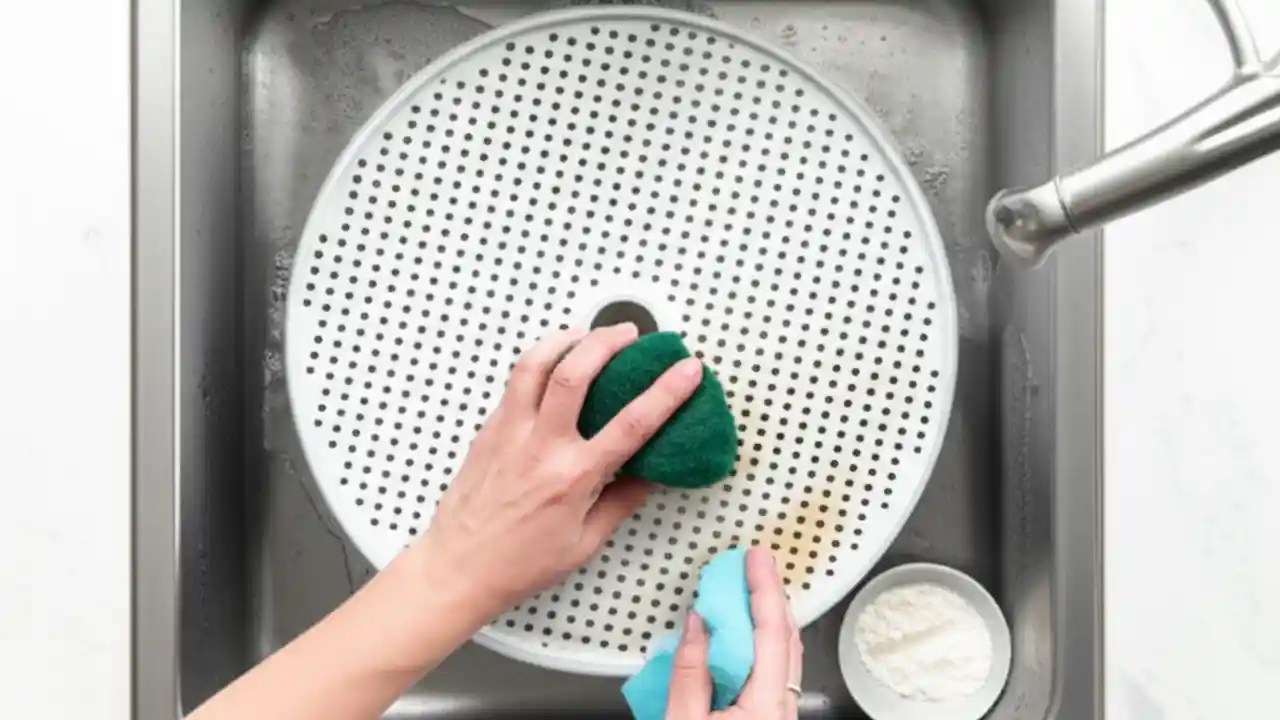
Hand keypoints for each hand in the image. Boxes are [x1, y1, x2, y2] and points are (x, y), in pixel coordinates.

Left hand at [411, 323, 704, 618]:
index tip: (688, 368)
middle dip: (608, 342)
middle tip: (631, 333)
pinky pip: (515, 382)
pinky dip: (538, 361)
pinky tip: (552, 361)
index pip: (632, 423)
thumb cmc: (518, 563)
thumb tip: (650, 474)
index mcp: (573, 477)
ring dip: (566, 339)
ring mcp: (510, 433)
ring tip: (588, 332)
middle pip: (575, 373)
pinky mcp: (489, 429)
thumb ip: (622, 502)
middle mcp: (541, 447)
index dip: (667, 390)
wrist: (458, 568)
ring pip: (535, 364)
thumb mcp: (585, 542)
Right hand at [666, 547, 803, 719]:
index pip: (772, 634)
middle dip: (772, 595)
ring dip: (772, 617)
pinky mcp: (775, 718)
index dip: (765, 589)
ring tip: (753, 588)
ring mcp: (784, 714)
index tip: (756, 557)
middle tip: (755, 563)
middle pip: (788, 639)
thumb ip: (689, 673)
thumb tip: (696, 621)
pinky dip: (767, 641)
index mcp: (765, 706)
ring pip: (787, 654)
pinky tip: (750, 631)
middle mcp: (784, 707)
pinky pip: (779, 670)